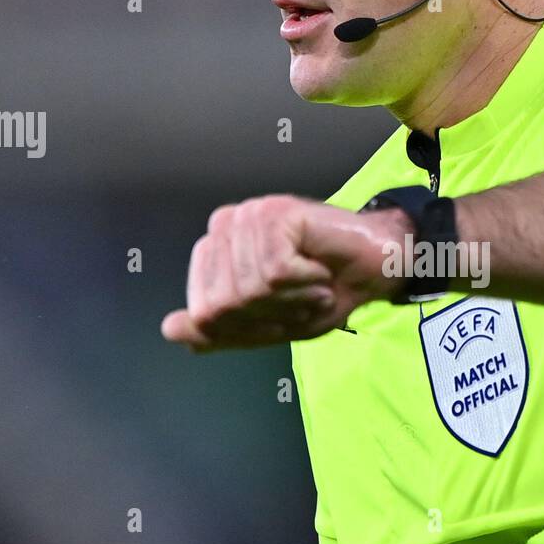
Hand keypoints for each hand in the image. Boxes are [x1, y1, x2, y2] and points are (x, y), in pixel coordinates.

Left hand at [160, 195, 411, 350]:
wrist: (374, 271)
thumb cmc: (324, 293)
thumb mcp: (267, 326)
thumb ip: (220, 330)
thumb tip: (170, 330)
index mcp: (214, 251)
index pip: (205, 312)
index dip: (249, 325)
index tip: (281, 311)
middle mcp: (224, 227)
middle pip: (225, 302)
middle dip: (271, 313)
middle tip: (300, 296)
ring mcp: (247, 216)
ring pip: (250, 288)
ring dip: (293, 298)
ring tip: (312, 282)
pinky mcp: (275, 212)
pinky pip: (275, 271)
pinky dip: (305, 282)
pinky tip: (319, 267)